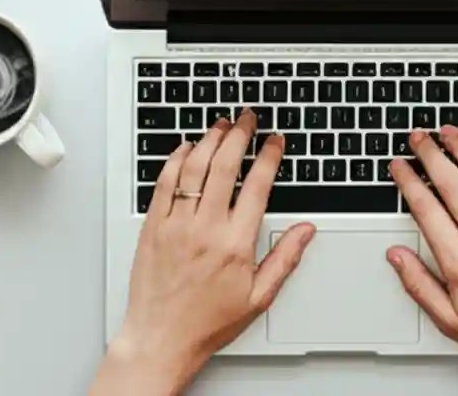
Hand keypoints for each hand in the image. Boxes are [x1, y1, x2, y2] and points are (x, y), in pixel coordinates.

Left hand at [91, 112, 314, 395]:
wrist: (160, 339)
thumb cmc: (206, 322)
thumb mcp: (258, 297)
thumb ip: (285, 259)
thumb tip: (305, 231)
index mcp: (235, 244)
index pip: (257, 185)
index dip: (269, 156)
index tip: (274, 141)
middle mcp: (205, 229)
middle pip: (224, 166)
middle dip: (239, 135)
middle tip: (247, 118)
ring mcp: (175, 225)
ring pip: (193, 168)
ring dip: (209, 140)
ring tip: (220, 125)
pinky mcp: (152, 227)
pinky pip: (164, 184)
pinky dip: (175, 160)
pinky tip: (185, 148)